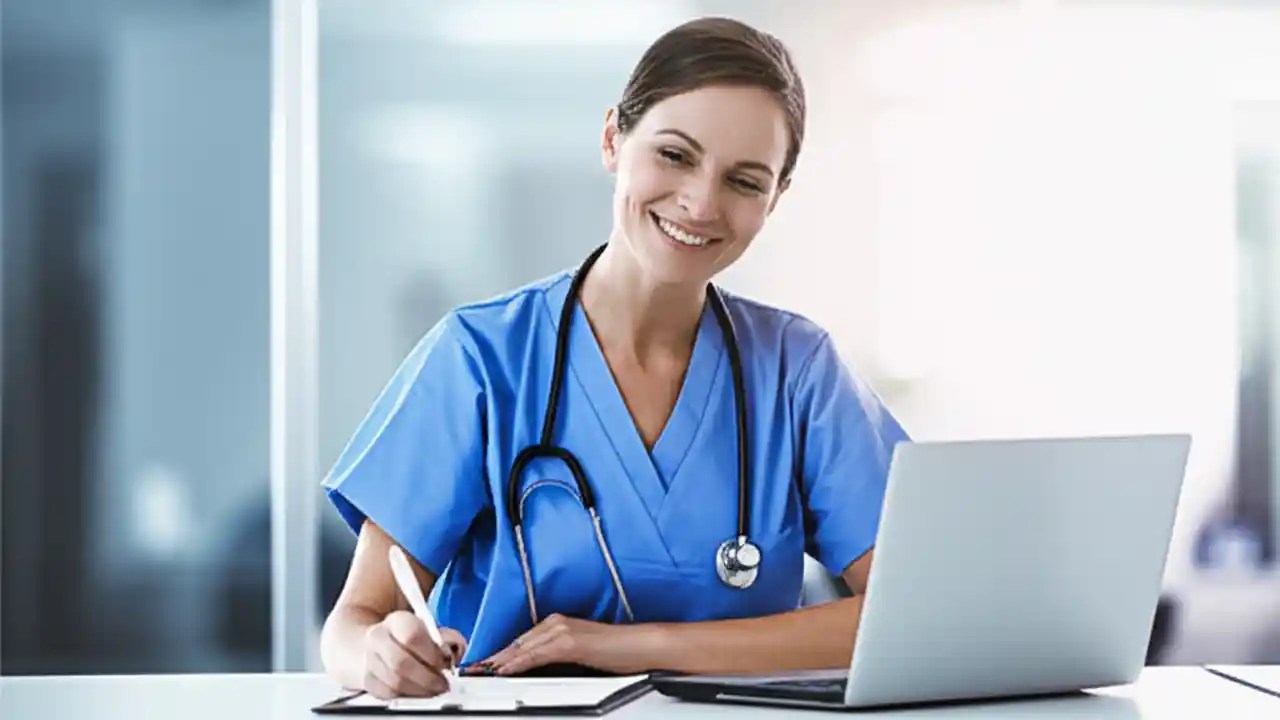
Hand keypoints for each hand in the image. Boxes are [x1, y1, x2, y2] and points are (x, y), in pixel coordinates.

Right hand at [362, 610, 466, 698]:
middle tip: (443, 683)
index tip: (445, 662)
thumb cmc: (405, 636)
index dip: (432, 653)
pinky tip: (420, 691)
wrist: (369, 644)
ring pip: (395, 682)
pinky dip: (409, 695)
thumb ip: (446, 637)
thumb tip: (456, 650)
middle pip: (401, 663)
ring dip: (420, 690)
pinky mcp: (369, 681)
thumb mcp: (427, 626)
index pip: (412, 635)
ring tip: (434, 689)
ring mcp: (370, 661)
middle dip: (427, 677)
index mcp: (396, 621)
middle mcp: (378, 639)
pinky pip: (389, 693)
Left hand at [472, 613, 651, 675]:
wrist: (640, 645)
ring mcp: (563, 630)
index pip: (522, 640)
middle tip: (474, 669)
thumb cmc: (617, 650)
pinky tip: (507, 670)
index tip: (483, 664)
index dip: (500, 653)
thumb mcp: (581, 652)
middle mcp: (557, 622)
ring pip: (523, 647)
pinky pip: (537, 654)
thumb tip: (538, 668)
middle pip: (517, 642)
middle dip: (494, 657)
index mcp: (558, 623)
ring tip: (482, 672)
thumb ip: (558, 656)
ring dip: (501, 661)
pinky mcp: (570, 642)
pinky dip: (519, 663)